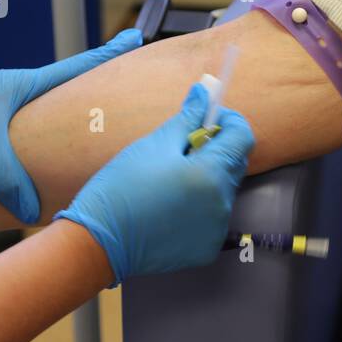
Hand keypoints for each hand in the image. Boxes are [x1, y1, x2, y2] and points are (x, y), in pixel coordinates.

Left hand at [0, 29, 143, 224]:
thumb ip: (9, 178)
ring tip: (94, 132)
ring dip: (71, 120)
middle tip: (127, 88)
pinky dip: (43, 143)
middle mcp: (19, 94)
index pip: (79, 67)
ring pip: (48, 116)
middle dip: (99, 88)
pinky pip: (27, 135)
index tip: (135, 38)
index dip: (109, 54)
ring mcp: (2, 111)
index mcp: (27, 85)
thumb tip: (35, 210)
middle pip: (70, 90)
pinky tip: (45, 162)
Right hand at [54, 82, 254, 285]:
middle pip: (235, 163)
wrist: (98, 242)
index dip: (228, 121)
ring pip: (223, 191)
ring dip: (207, 178)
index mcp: (210, 174)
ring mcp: (216, 229)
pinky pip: (213, 217)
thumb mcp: (154, 145)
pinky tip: (170, 206)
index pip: (243, 136)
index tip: (208, 118)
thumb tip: (206, 92)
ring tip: (170, 181)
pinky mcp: (207, 248)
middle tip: (182, 147)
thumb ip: (187, 118)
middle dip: (216, 149)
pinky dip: (199, 207)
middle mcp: (221, 203)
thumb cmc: (121, 188)